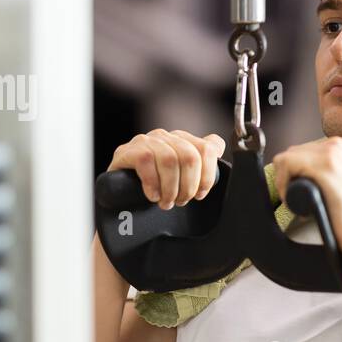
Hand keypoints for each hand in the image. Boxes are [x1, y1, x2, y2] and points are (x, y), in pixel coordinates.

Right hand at [108, 129, 225, 208]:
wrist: (122, 204)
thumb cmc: (157, 191)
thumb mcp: (184, 180)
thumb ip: (202, 165)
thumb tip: (219, 153)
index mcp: (184, 141)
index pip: (209, 147)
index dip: (208, 175)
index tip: (201, 194)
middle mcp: (167, 137)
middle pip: (190, 157)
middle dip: (188, 185)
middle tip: (180, 201)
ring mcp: (146, 141)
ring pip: (169, 160)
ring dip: (170, 188)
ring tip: (166, 202)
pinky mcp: (127, 151)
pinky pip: (146, 161)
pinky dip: (152, 183)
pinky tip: (152, 195)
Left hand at [272, 137, 341, 251]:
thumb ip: (341, 170)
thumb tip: (321, 172)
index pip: (304, 150)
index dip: (297, 173)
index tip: (301, 191)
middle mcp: (339, 145)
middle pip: (294, 153)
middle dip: (290, 177)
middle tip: (298, 200)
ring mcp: (332, 153)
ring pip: (287, 159)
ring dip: (285, 181)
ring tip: (296, 202)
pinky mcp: (324, 167)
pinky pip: (286, 163)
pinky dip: (281, 182)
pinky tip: (291, 199)